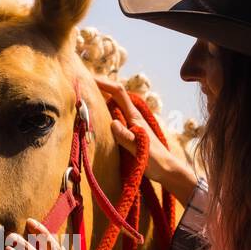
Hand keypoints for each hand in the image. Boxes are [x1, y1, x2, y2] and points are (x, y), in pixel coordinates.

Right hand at [94, 77, 199, 203]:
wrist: (167, 170)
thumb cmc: (155, 160)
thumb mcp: (140, 149)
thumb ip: (126, 137)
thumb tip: (112, 123)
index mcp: (134, 117)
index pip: (119, 93)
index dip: (105, 83)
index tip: (90, 79)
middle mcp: (132, 117)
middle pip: (115, 95)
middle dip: (100, 87)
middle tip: (83, 85)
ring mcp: (131, 124)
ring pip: (114, 106)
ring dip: (101, 99)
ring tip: (85, 98)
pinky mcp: (129, 132)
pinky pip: (115, 117)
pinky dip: (104, 113)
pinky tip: (96, 118)